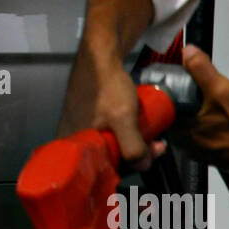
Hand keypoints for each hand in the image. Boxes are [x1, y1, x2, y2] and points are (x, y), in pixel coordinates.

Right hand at [57, 35, 164, 170]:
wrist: (102, 56)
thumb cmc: (106, 86)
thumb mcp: (122, 120)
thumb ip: (132, 147)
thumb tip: (142, 166)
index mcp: (71, 144)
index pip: (99, 171)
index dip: (126, 170)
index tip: (145, 160)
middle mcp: (72, 140)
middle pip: (108, 160)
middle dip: (135, 157)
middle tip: (157, 147)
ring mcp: (82, 129)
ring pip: (113, 147)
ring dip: (136, 146)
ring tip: (156, 140)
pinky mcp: (92, 120)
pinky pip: (112, 135)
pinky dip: (128, 136)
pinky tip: (144, 132)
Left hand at [176, 43, 228, 169]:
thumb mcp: (223, 89)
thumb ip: (201, 68)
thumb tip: (187, 50)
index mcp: (179, 128)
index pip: (164, 104)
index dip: (173, 90)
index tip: (185, 83)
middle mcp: (183, 144)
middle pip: (176, 115)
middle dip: (186, 103)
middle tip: (201, 93)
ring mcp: (196, 153)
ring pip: (189, 127)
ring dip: (196, 116)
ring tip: (212, 107)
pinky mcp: (210, 158)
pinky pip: (201, 138)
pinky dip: (207, 129)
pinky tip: (219, 123)